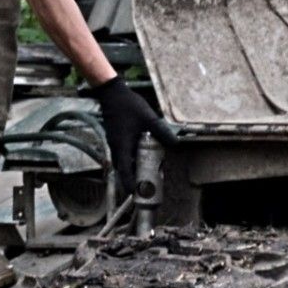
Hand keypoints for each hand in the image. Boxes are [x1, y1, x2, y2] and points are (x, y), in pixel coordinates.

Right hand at [88, 76, 178, 195]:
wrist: (112, 93)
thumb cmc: (129, 106)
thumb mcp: (149, 119)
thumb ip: (162, 132)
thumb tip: (175, 145)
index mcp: (122, 146)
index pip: (124, 171)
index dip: (129, 184)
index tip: (134, 194)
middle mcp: (116, 147)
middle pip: (123, 169)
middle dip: (132, 179)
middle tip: (144, 186)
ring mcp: (114, 142)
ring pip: (123, 161)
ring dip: (132, 168)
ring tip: (146, 171)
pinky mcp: (115, 137)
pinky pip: (122, 153)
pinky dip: (131, 158)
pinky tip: (142, 153)